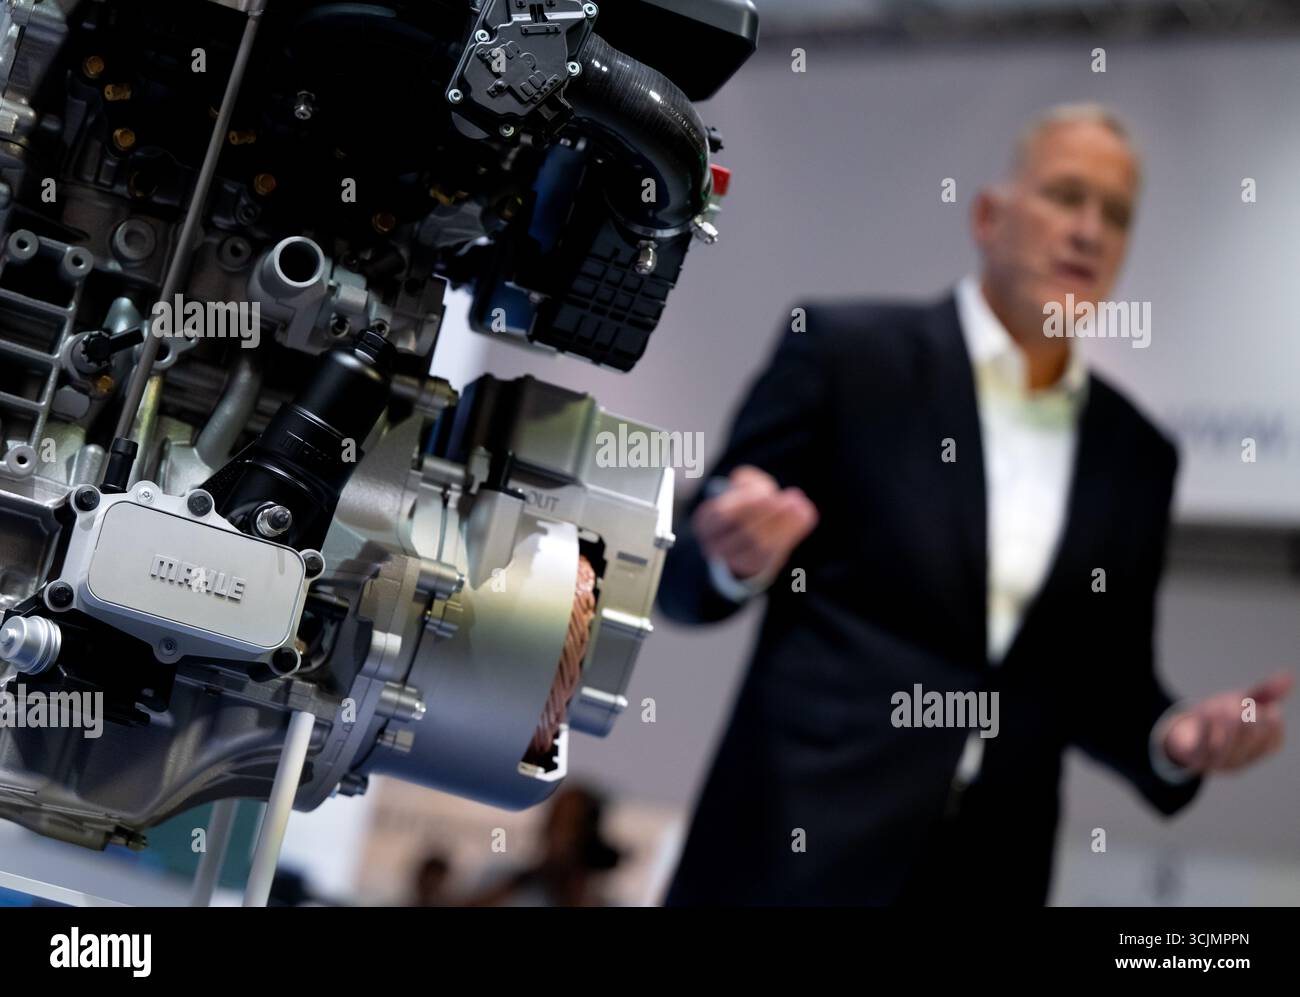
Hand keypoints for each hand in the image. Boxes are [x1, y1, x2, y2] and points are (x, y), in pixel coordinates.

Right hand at [693, 465, 818, 580]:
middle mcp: (714, 546)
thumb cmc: (740, 502)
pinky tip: (805, 515)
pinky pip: (774, 555)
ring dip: (784, 525)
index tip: (766, 493)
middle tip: (788, 499)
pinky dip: (792, 533)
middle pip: (744, 534)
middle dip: (769, 515)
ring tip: (798, 504)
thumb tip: (767, 492)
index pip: (722, 515)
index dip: (745, 504)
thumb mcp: (740, 486)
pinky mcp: (754, 568)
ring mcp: (734, 561)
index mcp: (705, 523)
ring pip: (760, 547)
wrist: (741, 533)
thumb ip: (749, 483)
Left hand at [1161, 672, 1291, 773]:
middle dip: (1251, 726)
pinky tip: (1205, 712)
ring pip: (1227, 748)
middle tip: (1247, 708)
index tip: (1268, 706)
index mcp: (1258, 748)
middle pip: (1251, 745)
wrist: (1184, 734)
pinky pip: (1202, 747)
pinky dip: (1205, 729)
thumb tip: (1289, 675)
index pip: (1274, 740)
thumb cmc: (1220, 719)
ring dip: (1228, 728)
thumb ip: (1265, 693)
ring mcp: (1220, 761)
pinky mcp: (1196, 758)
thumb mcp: (1243, 703)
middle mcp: (1243, 758)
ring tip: (1228, 709)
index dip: (1273, 724)